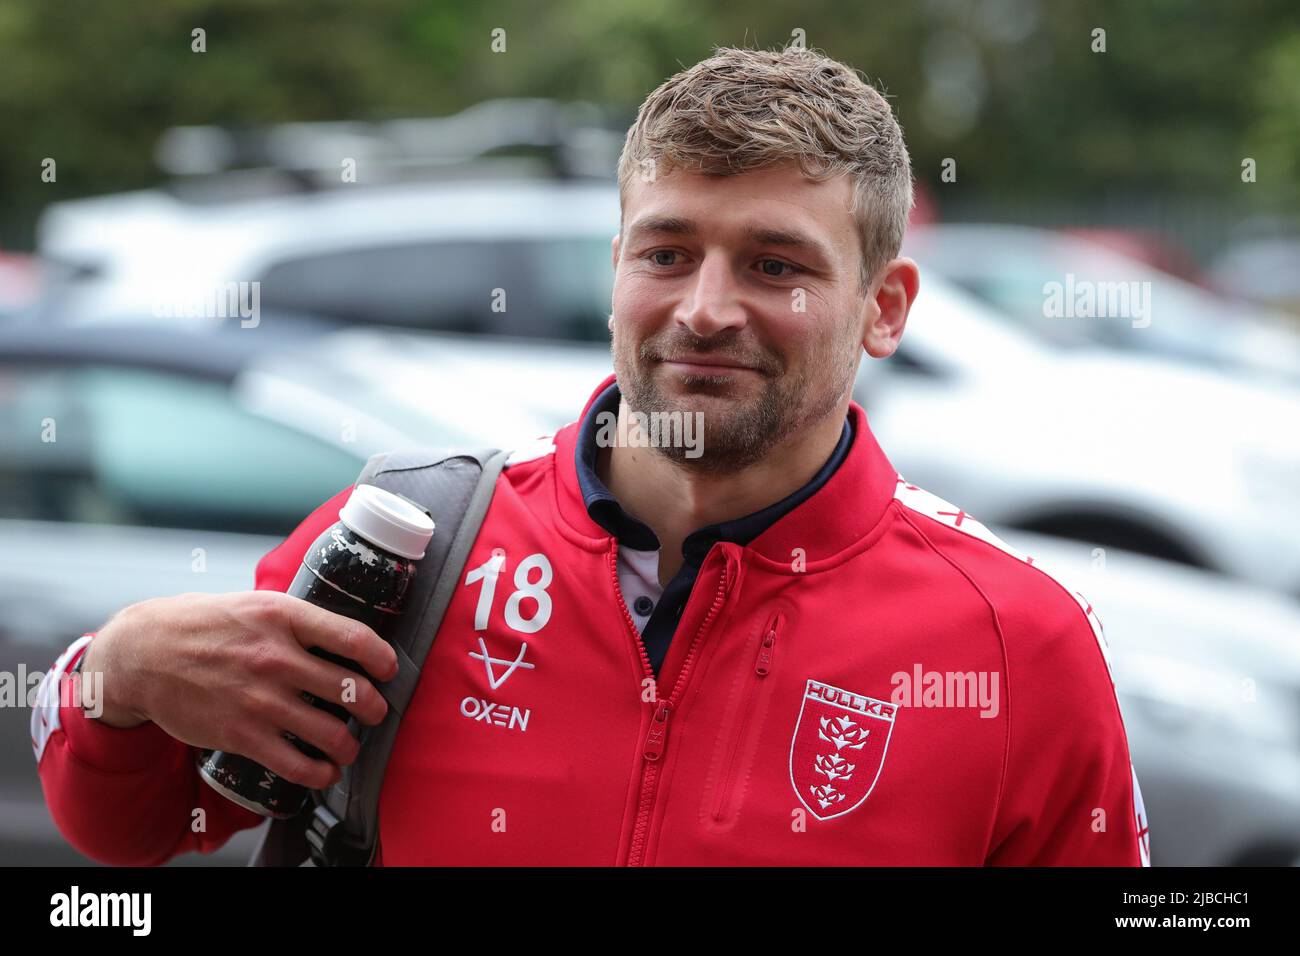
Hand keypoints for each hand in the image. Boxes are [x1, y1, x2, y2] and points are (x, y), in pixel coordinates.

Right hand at [82, 591, 397, 789]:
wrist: (143, 654)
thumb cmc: (203, 625)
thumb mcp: (254, 603)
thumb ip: (297, 619)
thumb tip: (343, 635)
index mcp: (283, 617)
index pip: (354, 638)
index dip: (383, 659)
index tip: (390, 670)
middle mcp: (276, 658)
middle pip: (353, 690)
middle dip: (375, 708)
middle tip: (376, 712)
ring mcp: (260, 699)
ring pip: (332, 733)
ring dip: (350, 745)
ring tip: (349, 745)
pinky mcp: (242, 735)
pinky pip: (297, 764)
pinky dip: (320, 773)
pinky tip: (325, 770)